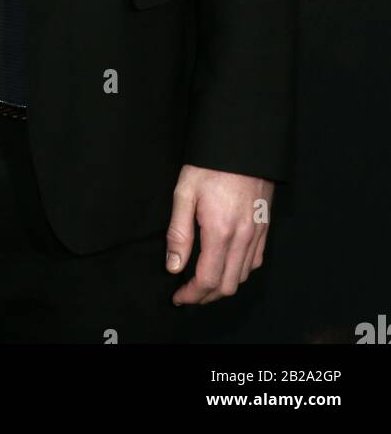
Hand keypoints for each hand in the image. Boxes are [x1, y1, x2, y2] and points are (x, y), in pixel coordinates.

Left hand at [165, 164, 272, 304]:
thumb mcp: (184, 192)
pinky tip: (226, 265)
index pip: (207, 279)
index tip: (178, 297)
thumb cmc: (209, 164)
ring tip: (203, 282)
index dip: (191, 295)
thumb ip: (178, 233)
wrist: (242, 142)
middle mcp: (243, 237)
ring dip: (222, 286)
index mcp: (220, 231)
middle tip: (188, 294)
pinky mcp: (264, 226)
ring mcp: (257, 233)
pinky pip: (255, 261)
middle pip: (227, 285)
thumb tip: (174, 266)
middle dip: (206, 296)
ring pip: (242, 276)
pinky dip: (239, 271)